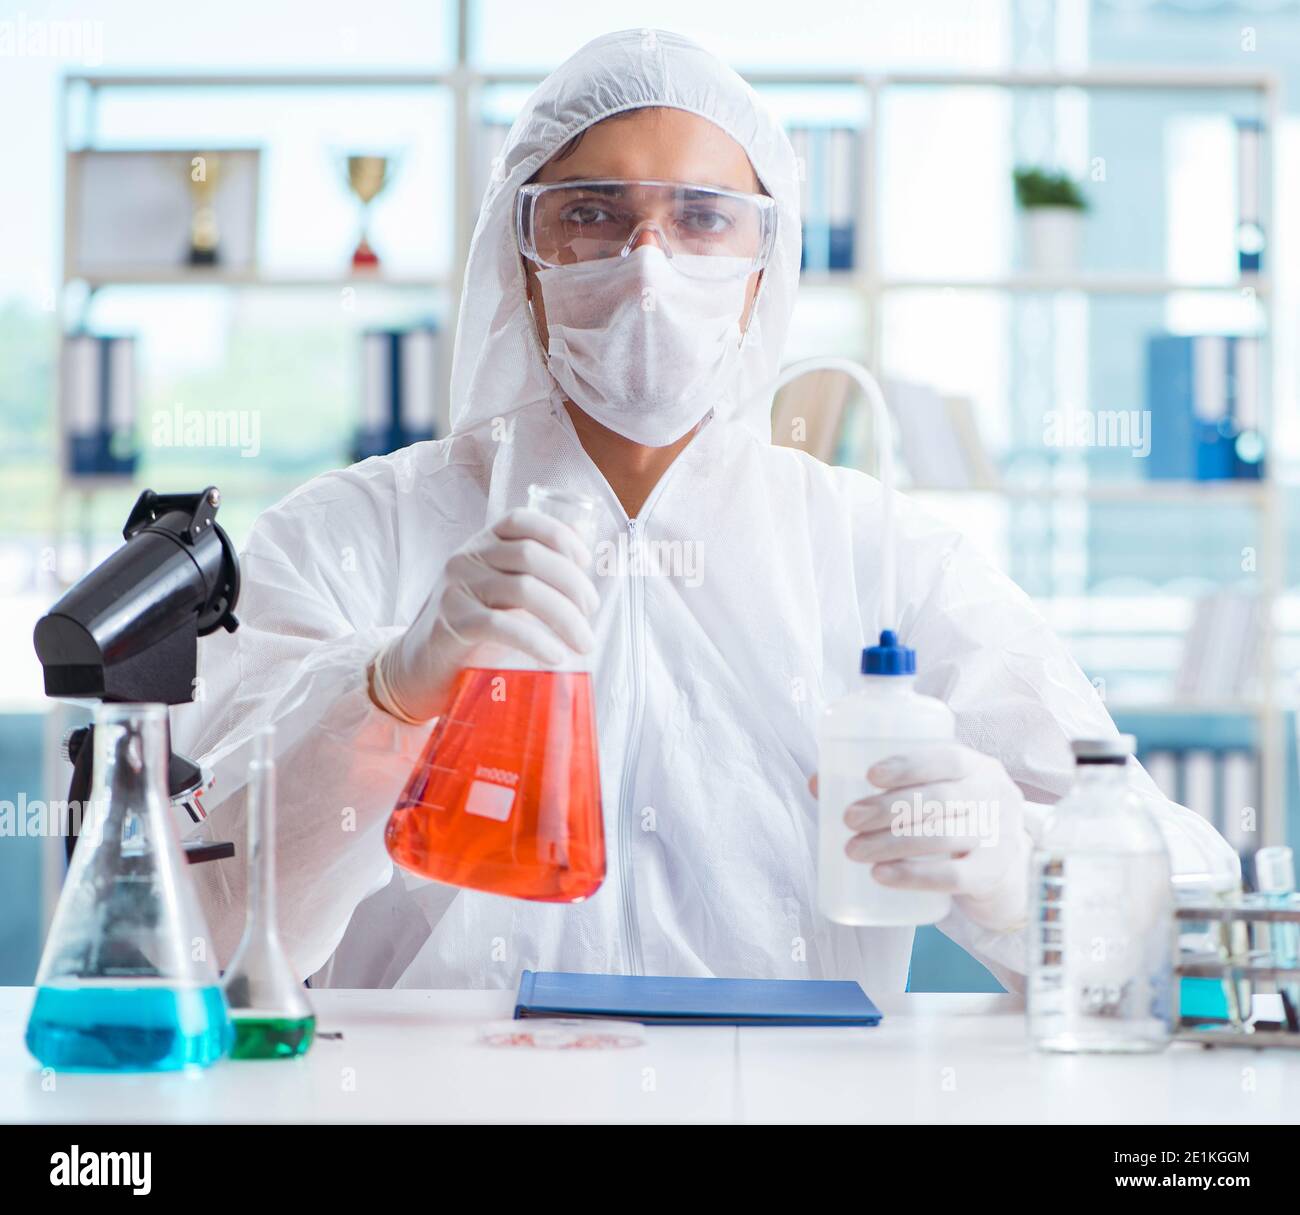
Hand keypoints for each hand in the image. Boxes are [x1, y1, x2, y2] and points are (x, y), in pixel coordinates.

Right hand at [373, 508, 598, 721]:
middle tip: (591, 614)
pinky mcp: (451, 623)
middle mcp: (466, 558)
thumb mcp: (498, 596)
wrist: (415, 669)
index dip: (560, 534)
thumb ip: (529, 581)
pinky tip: (555, 656)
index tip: (585, 563)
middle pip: (532, 556)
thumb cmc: (469, 632)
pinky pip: (502, 625)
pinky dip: (537, 641)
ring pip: (524, 590)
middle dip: (574, 585)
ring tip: (583, 643)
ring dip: (565, 618)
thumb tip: (583, 587)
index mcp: (480, 544)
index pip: (521, 520)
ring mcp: (456, 589)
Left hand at [817, 744, 1030, 931]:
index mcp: (977, 767)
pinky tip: (882, 876)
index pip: (947, 757)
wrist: (1007, 870)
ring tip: (854, 851)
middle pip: (939, 799)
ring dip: (892, 843)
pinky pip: (953, 877)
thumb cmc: (957, 819)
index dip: (908, 765)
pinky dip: (914, 876)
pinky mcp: (992, 874)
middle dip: (887, 808)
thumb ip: (886, 785)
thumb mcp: (935, 793)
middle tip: (849, 819)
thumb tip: (819, 783)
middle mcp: (994, 796)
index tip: (870, 775)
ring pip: (943, 837)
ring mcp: (999, 836)